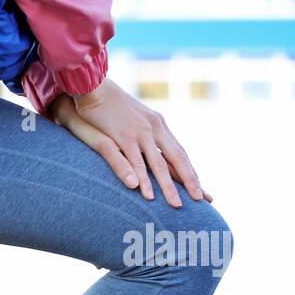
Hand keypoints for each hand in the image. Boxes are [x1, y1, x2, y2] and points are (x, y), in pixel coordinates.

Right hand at [48, 81, 210, 207]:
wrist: (93, 88)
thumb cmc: (109, 107)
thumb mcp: (132, 121)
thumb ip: (142, 137)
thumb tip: (149, 151)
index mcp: (158, 126)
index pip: (179, 153)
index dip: (190, 172)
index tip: (200, 190)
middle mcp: (154, 129)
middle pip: (176, 159)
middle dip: (189, 181)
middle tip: (200, 200)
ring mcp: (139, 133)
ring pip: (158, 164)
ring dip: (167, 186)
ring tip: (175, 205)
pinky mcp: (121, 136)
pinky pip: (134, 162)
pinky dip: (141, 178)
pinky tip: (146, 193)